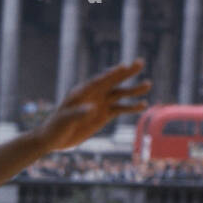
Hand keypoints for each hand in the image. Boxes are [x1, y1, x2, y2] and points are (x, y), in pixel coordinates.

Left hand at [33, 60, 150, 152]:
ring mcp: (100, 104)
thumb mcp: (64, 120)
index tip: (123, 66)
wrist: (54, 139)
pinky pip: (120, 109)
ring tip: (148, 84)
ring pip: (119, 95)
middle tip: (140, 62)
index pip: (99, 80)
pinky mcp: (104, 116)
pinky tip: (142, 105)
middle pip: (112, 82)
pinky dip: (131, 107)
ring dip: (133, 90)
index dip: (111, 74)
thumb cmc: (56, 127)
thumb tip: (92, 108)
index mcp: (82, 91)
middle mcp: (93, 95)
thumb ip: (77, 113)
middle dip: (126, 73)